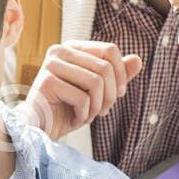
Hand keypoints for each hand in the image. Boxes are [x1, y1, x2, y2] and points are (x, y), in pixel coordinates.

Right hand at [22, 41, 140, 138]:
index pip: (110, 50)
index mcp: (74, 48)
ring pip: (95, 82)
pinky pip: (82, 98)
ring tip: (87, 116)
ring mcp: (51, 64)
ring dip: (97, 106)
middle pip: (105, 67)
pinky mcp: (47, 81)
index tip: (117, 94)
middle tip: (102, 111)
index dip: (121, 74)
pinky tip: (73, 119)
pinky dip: (83, 115)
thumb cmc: (68, 110)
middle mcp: (60, 50)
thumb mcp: (98, 93)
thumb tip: (138, 59)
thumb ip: (117, 75)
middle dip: (109, 95)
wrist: (41, 131)